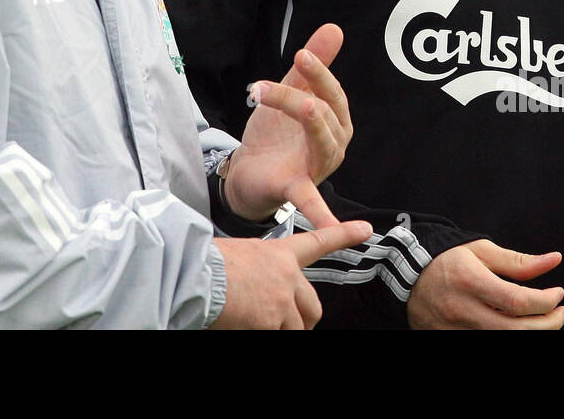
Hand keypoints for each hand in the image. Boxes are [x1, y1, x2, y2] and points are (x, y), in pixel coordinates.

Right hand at [210, 220, 372, 328]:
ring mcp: (282, 301)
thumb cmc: (207, 263)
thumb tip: (256, 289)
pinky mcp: (272, 322)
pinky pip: (276, 335)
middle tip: (294, 325)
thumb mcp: (239, 256)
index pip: (319, 240)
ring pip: (298, 328)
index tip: (366, 228)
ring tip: (257, 323)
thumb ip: (258, 271)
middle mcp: (287, 276)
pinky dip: (261, 332)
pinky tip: (243, 324)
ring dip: (283, 330)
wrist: (196, 274)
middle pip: (313, 305)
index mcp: (279, 253)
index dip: (344, 234)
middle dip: (306, 320)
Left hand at [224, 24, 351, 227]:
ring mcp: (317, 169)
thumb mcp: (292, 93)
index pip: (332, 93)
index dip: (320, 73)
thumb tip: (335, 27)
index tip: (301, 54)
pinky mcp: (295, 189)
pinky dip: (322, 214)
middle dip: (302, 92)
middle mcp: (332, 145)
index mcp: (333, 121)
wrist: (248, 171)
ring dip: (309, 119)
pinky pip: (311, 201)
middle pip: (324, 113)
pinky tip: (332, 225)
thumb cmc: (276, 134)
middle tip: (285, 73)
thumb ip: (314, 64)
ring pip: (320, 142)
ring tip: (302, 103)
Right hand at [407, 238, 563, 328]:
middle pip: (517, 330)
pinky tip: (521, 329)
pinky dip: (511, 338)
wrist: (408, 277)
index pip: (518, 301)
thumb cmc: (446, 260)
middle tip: (561, 312)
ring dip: (534, 334)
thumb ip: (517, 261)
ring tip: (545, 322)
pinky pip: (488, 344)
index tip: (558, 293)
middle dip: (549, 324)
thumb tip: (554, 260)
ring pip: (505, 341)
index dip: (546, 301)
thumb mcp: (480, 250)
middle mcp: (464, 310)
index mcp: (471, 281)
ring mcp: (458, 330)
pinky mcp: (454, 340)